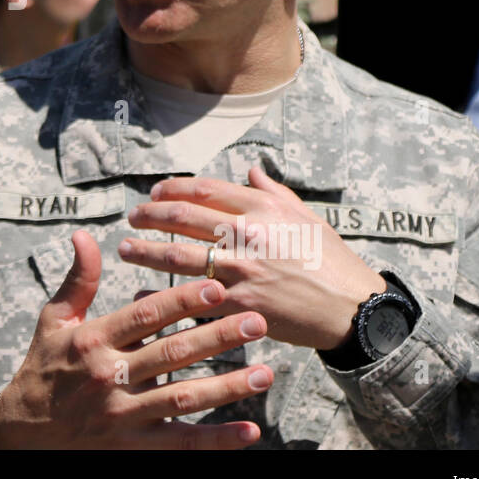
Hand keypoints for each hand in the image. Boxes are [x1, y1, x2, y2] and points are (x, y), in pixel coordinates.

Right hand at [0, 230, 273, 449]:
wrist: (23, 432)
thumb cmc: (44, 367)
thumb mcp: (53, 320)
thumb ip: (77, 280)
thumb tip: (85, 235)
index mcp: (94, 340)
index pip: (145, 315)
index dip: (181, 300)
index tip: (217, 284)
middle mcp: (109, 375)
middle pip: (172, 353)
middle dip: (217, 336)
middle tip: (257, 321)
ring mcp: (122, 413)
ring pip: (183, 398)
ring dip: (227, 386)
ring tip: (265, 372)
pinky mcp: (132, 445)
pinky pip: (181, 442)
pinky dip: (216, 439)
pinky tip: (249, 431)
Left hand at [118, 167, 385, 349]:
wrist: (353, 308)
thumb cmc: (331, 260)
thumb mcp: (306, 216)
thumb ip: (274, 191)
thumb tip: (251, 169)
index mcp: (262, 208)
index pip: (204, 189)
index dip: (172, 188)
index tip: (155, 193)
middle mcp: (247, 234)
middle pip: (183, 217)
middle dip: (150, 216)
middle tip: (132, 217)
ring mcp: (241, 269)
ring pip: (178, 255)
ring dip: (144, 251)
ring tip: (125, 249)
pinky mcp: (239, 303)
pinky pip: (190, 297)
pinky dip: (162, 294)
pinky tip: (141, 293)